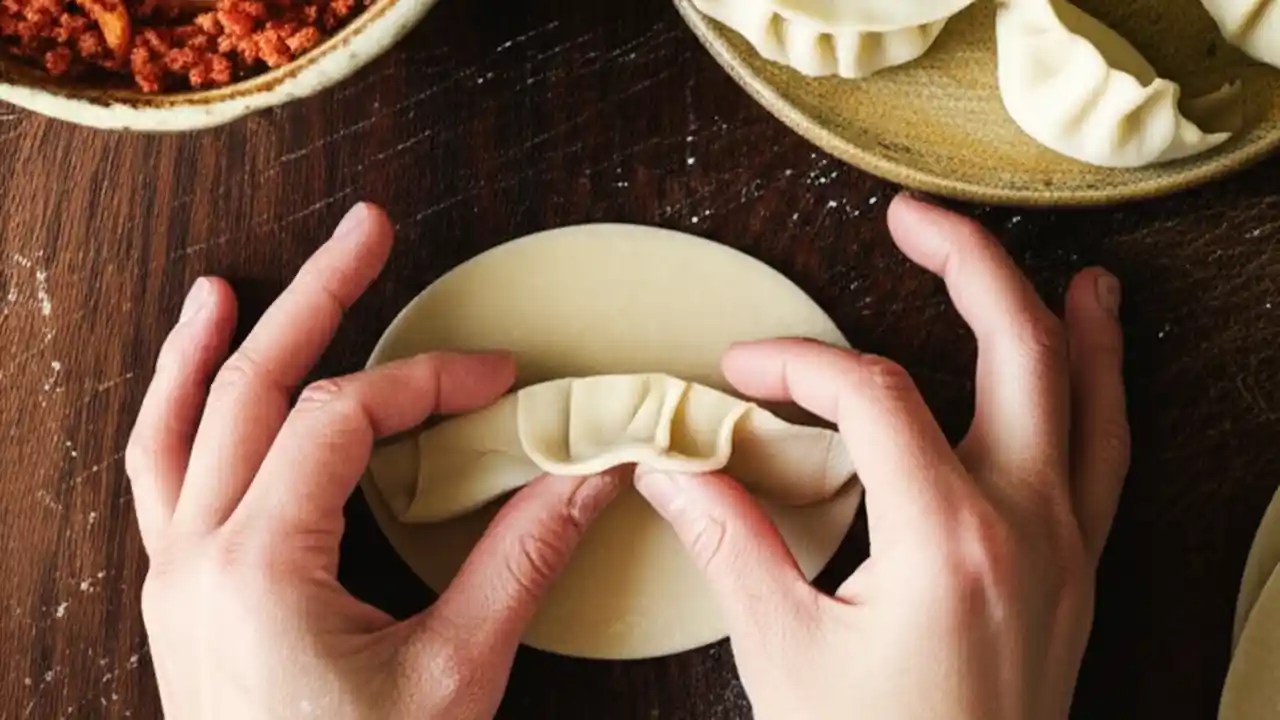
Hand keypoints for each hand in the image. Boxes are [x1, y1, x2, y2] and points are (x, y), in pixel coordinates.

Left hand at [126, 203, 622, 718]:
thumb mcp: (454, 676)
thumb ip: (520, 560)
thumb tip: (587, 474)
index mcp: (261, 567)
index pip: (345, 421)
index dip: (429, 382)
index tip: (500, 381)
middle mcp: (201, 558)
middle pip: (250, 391)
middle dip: (315, 299)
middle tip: (366, 231)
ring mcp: (179, 576)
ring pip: (177, 430)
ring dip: (213, 348)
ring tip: (238, 285)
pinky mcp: (184, 597)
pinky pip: (161, 480)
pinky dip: (178, 415)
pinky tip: (202, 385)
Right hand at [635, 194, 1127, 719]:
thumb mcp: (783, 655)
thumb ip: (727, 543)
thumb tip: (669, 464)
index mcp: (947, 540)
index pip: (874, 395)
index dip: (797, 365)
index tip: (740, 375)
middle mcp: (1026, 528)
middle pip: (1020, 353)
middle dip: (968, 266)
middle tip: (914, 218)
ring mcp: (1064, 552)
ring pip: (1091, 403)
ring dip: (1072, 324)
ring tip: (1069, 271)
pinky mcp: (1072, 578)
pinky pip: (1105, 463)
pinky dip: (1100, 401)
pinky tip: (1086, 380)